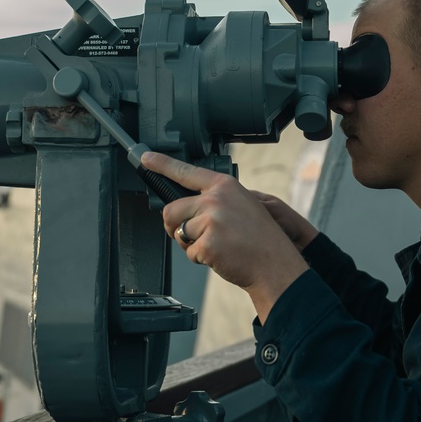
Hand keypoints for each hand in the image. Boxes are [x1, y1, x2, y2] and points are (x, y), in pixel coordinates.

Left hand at [140, 152, 307, 322]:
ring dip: (192, 244)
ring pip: (180, 233)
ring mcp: (212, 221)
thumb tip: (186, 206)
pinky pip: (189, 252)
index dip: (163, 164)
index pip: (186, 172)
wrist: (274, 263)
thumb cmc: (259, 238)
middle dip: (174, 226)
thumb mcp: (242, 204)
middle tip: (193, 236)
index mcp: (225, 186)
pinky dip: (201, 259)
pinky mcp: (208, 243)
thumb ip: (215, 199)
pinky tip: (221, 256)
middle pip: (172, 210)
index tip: (146, 158)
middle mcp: (216, 199)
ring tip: (218, 244)